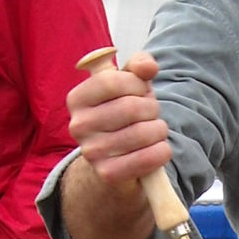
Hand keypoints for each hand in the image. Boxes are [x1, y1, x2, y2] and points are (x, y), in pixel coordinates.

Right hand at [66, 52, 171, 185]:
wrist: (118, 157)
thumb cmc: (125, 113)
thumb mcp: (130, 84)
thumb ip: (139, 66)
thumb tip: (148, 66)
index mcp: (77, 98)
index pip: (111, 81)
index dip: (137, 84)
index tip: (141, 91)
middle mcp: (79, 125)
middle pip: (130, 108)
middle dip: (152, 108)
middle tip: (151, 114)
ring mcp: (91, 151)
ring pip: (142, 133)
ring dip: (159, 130)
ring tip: (155, 131)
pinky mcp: (107, 173)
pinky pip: (145, 159)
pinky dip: (161, 152)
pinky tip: (160, 149)